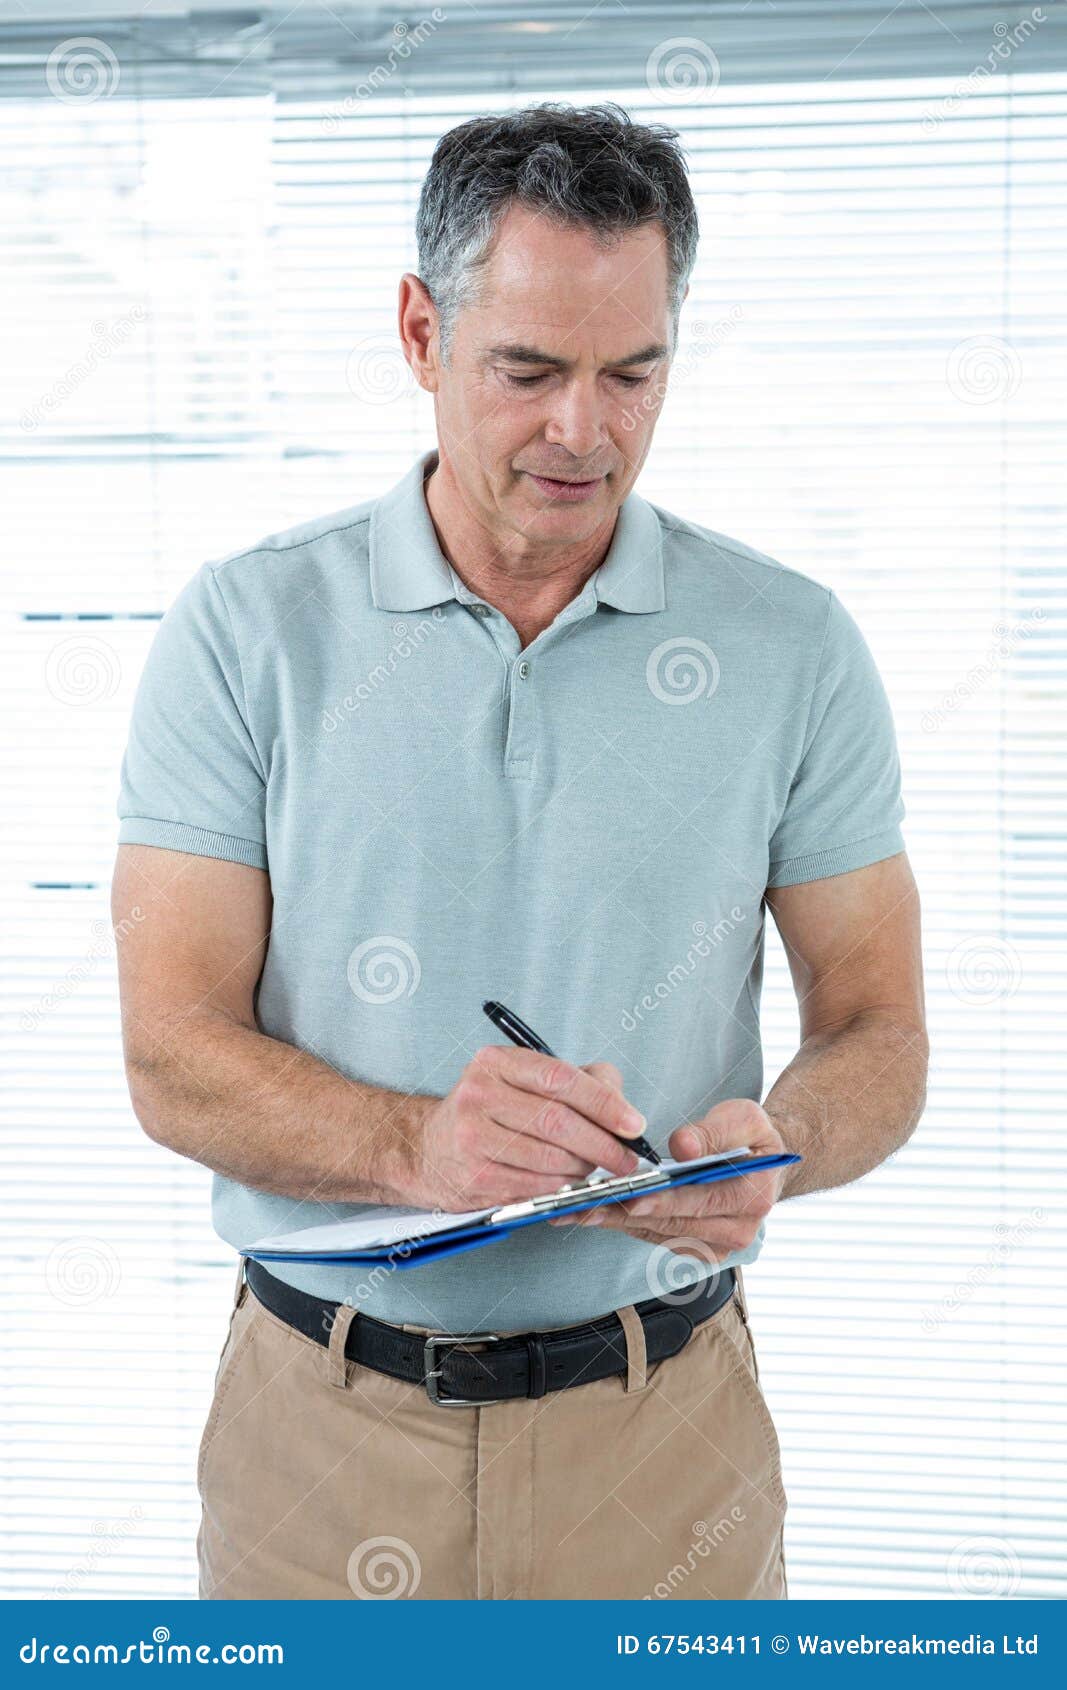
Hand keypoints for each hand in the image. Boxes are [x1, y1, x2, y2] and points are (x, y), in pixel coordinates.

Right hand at [405, 1051, 646, 1211]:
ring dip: (583, 1170)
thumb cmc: (490, 1112)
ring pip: (549, 1159)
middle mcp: (479, 1094)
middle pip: (557, 1121)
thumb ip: (580, 1082)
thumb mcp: (525, 1081)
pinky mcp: (474, 1177)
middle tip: (626, 1158)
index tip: (634, 1123)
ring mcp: (472, 1138)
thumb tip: (623, 1107)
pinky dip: (561, 1189)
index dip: (604, 1102)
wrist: (427, 1148)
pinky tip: (568, 1184)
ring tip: (595, 1169)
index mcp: (496, 1063)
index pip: (559, 1078)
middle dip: (602, 1144)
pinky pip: (534, 1187)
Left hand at [552, 1097, 786, 1260]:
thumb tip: (683, 1148)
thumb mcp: (745, 1118)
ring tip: (577, 1209)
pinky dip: (625, 1225)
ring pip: (658, 1234)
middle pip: (672, 1223)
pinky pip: (656, 1238)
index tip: (630, 1197)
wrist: (765, 1166)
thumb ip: (715, 1131)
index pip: (700, 1201)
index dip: (664, 1200)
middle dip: (626, 1213)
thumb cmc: (754, 1137)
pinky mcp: (698, 1250)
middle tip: (584, 1204)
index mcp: (754, 1198)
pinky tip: (595, 1213)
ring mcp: (717, 1246)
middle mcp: (738, 1232)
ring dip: (618, 1222)